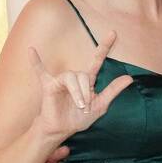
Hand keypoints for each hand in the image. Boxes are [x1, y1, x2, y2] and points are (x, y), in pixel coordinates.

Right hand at [29, 30, 132, 145]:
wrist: (63, 129)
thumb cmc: (80, 117)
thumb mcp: (101, 105)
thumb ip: (113, 90)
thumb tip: (130, 78)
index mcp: (87, 80)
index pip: (97, 60)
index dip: (104, 47)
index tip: (113, 33)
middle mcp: (75, 77)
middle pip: (83, 75)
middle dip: (86, 93)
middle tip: (85, 107)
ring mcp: (61, 80)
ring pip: (71, 77)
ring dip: (77, 93)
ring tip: (78, 105)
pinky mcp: (49, 85)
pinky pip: (41, 71)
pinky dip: (36, 61)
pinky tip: (31, 50)